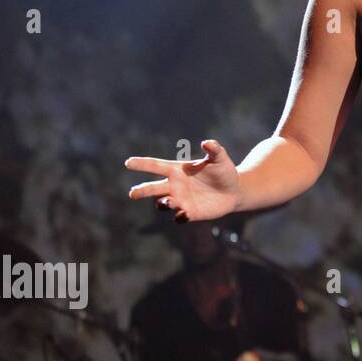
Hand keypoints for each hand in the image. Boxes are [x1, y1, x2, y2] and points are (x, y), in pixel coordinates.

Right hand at [125, 139, 241, 223]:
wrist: (233, 190)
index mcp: (177, 170)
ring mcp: (181, 200)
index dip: (142, 164)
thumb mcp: (220, 158)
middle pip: (153, 188)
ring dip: (163, 203)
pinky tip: (184, 214)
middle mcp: (175, 186)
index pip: (156, 166)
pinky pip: (180, 217)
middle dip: (142, 191)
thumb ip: (214, 150)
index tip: (128, 163)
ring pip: (164, 203)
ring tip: (167, 201)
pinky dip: (180, 216)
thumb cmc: (223, 171)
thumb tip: (207, 142)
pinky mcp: (190, 212)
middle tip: (132, 193)